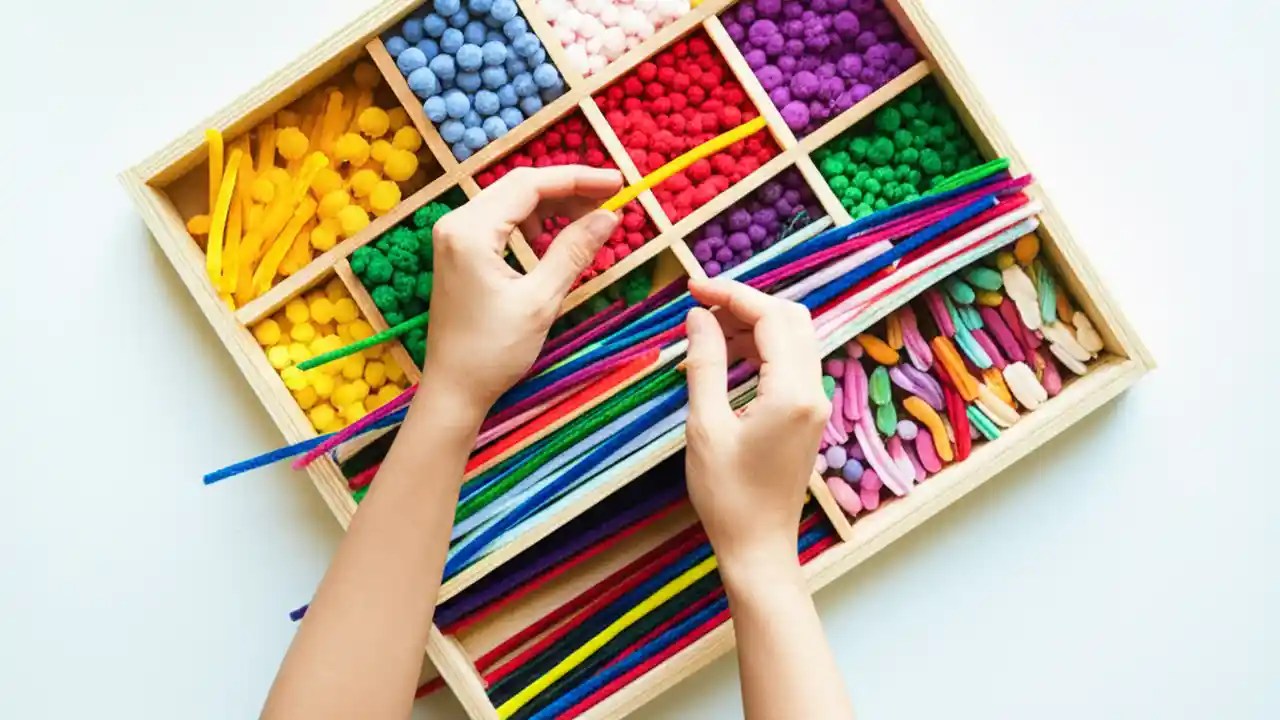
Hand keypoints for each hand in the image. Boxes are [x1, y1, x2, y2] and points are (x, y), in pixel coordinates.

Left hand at [420, 166, 622, 415]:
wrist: (454, 388)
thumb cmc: (493, 351)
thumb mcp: (540, 300)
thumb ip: (573, 251)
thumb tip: (609, 215)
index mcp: (471, 231)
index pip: (530, 184)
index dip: (577, 178)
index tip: (617, 182)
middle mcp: (456, 223)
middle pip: (520, 187)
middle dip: (567, 188)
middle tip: (611, 197)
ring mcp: (454, 237)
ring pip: (511, 202)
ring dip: (552, 205)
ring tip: (590, 218)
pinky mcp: (459, 252)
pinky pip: (501, 222)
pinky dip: (533, 223)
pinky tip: (555, 237)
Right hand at [683, 278, 829, 576]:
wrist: (758, 547)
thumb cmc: (727, 495)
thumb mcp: (705, 426)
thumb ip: (705, 363)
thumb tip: (698, 316)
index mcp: (791, 391)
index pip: (770, 317)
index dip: (731, 294)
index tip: (692, 287)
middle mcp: (814, 390)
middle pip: (791, 318)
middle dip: (746, 303)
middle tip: (701, 306)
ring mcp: (816, 403)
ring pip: (794, 338)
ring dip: (754, 325)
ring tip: (708, 331)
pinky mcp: (809, 415)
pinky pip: (792, 363)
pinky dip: (762, 349)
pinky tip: (727, 358)